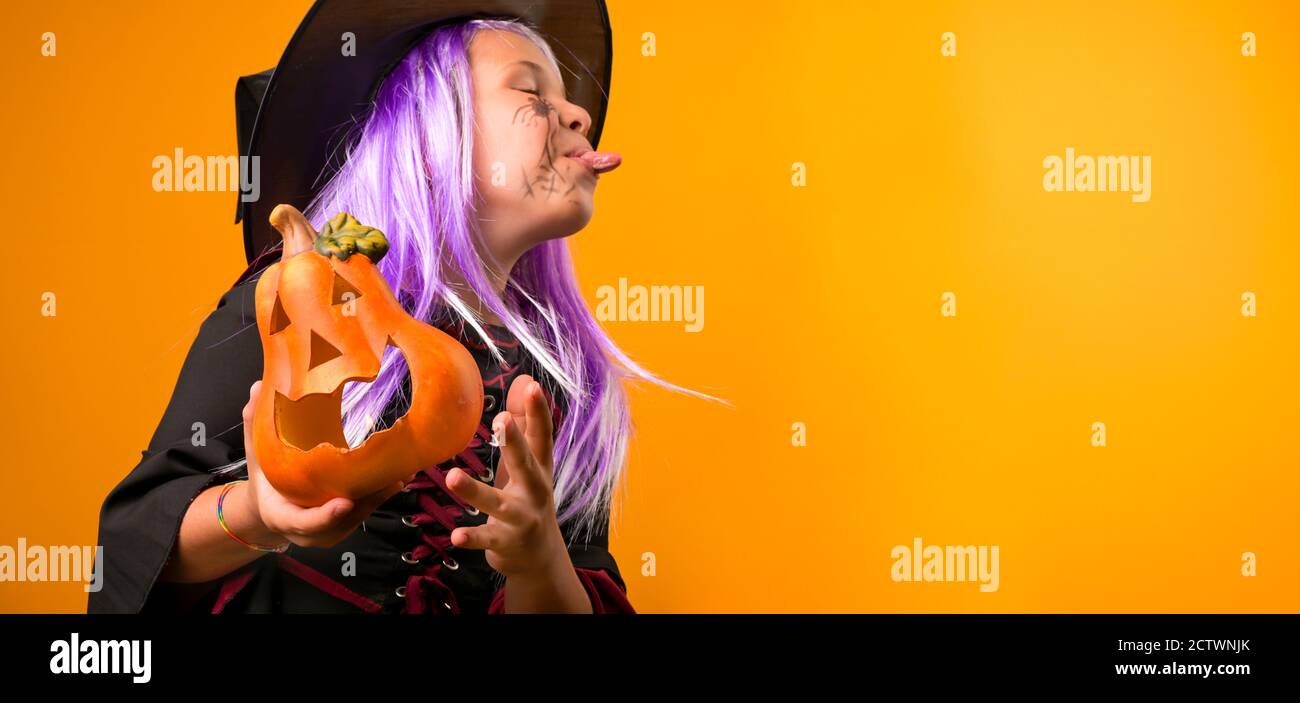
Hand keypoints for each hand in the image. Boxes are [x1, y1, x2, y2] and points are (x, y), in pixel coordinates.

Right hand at [240, 380, 408, 548]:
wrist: (269, 508)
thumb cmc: (264, 479)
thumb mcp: (256, 453)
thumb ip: (254, 423)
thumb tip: (257, 387)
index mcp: (280, 515)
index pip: (301, 521)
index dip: (324, 516)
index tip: (344, 503)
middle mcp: (307, 530)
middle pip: (340, 521)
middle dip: (366, 503)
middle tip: (388, 480)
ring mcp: (328, 531)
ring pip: (358, 518)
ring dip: (381, 497)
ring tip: (402, 472)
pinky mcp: (344, 525)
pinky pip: (364, 512)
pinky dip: (381, 495)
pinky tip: (400, 475)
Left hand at [444, 374, 568, 577]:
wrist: (540, 557)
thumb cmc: (529, 500)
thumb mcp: (530, 463)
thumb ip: (525, 423)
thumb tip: (524, 379)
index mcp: (539, 468)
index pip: (542, 437)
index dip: (539, 412)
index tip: (533, 387)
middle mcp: (535, 491)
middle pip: (526, 465)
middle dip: (515, 444)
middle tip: (502, 419)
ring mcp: (522, 519)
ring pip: (499, 504)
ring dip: (477, 491)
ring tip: (454, 477)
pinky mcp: (506, 542)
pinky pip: (487, 539)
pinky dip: (473, 537)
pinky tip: (455, 534)